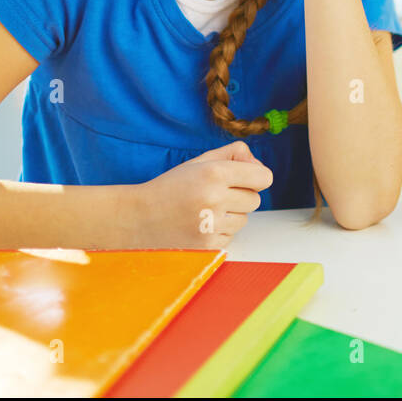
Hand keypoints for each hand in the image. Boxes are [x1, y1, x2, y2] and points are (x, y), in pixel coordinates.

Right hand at [131, 141, 273, 247]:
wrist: (137, 218)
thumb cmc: (171, 187)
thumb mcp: (199, 162)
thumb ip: (233, 154)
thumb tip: (258, 164)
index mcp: (214, 173)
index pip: (264, 177)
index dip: (256, 177)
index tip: (245, 178)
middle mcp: (215, 198)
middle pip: (255, 200)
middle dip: (241, 196)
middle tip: (216, 195)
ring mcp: (211, 225)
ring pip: (245, 220)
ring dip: (231, 215)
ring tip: (205, 211)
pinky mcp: (207, 245)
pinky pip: (231, 236)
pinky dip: (220, 231)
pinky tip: (199, 225)